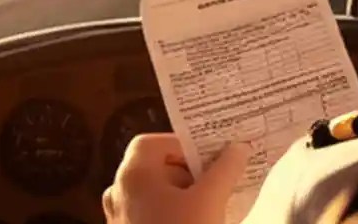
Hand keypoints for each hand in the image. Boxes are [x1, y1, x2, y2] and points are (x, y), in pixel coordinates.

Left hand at [103, 133, 250, 223]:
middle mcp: (118, 194)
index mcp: (132, 176)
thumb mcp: (210, 200)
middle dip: (187, 172)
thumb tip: (238, 147)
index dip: (180, 144)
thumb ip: (225, 169)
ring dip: (183, 195)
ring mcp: (120, 221)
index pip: (150, 143)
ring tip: (213, 205)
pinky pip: (150, 217)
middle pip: (152, 169)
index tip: (209, 158)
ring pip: (153, 196)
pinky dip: (172, 215)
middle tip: (216, 181)